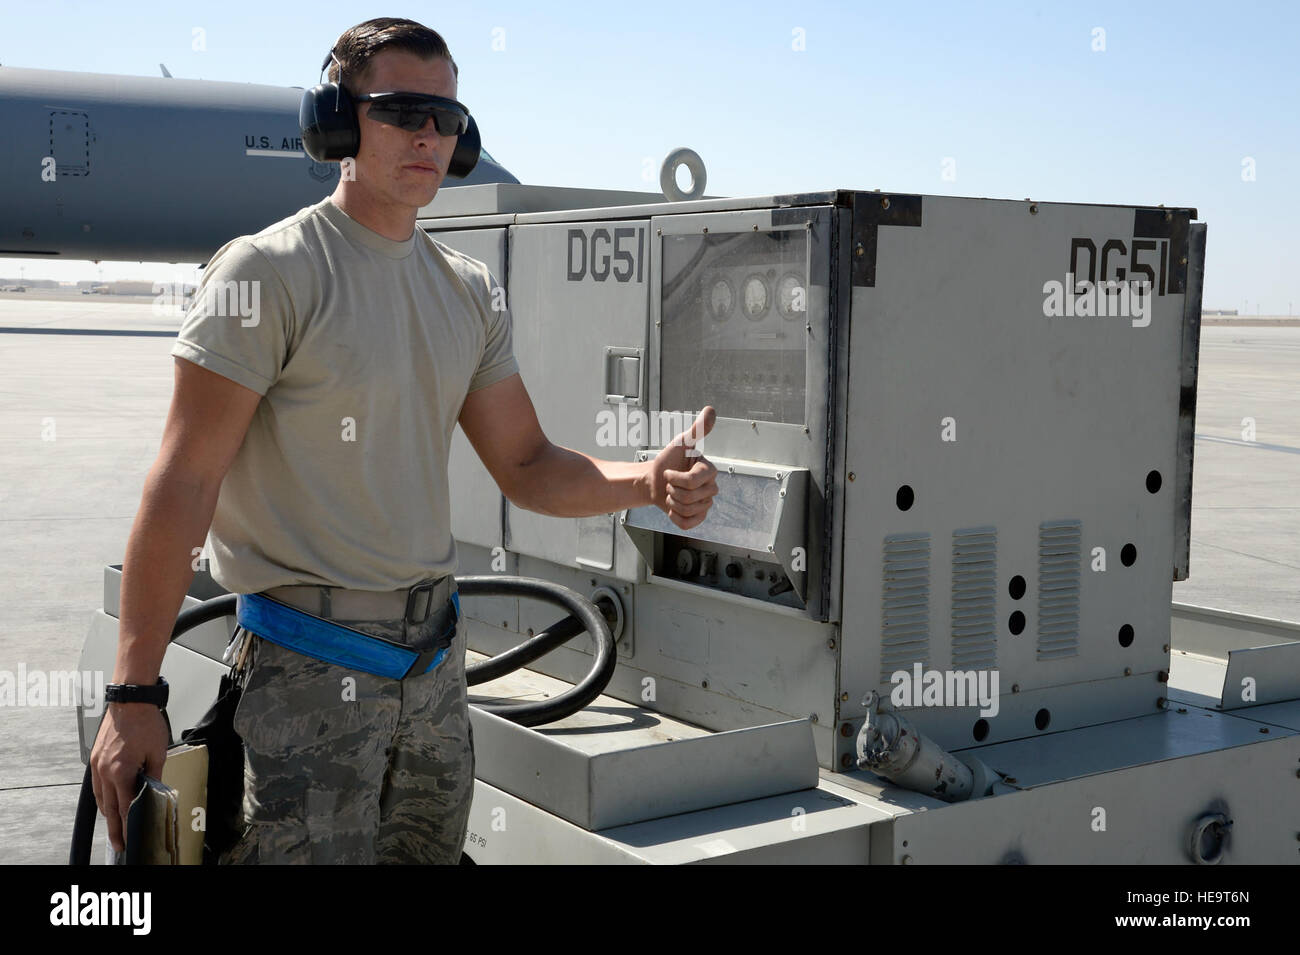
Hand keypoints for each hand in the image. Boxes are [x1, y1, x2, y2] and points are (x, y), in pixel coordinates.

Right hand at [90, 702, 168, 851]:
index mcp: (121, 772)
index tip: (130, 840)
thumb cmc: (145, 723)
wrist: (130, 701)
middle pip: (109, 808)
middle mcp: (105, 771)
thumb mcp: (158, 753)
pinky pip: (96, 785)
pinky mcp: (95, 758)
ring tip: (115, 827)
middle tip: (120, 844)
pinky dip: (102, 797)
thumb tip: (155, 793)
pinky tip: (108, 802)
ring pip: (100, 798)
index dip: (128, 826)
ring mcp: (97, 765)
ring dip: (108, 813)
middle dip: (115, 828)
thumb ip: (155, 776)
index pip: (124, 808)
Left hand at [648, 407, 718, 529]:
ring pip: (687, 510)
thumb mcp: (680, 443)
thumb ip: (696, 430)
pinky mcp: (698, 518)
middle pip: (690, 497)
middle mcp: (712, 488)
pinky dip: (675, 517)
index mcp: (709, 471)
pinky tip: (672, 509)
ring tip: (671, 494)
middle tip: (670, 484)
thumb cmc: (667, 461)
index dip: (675, 478)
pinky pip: (688, 524)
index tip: (669, 471)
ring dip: (672, 502)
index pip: (693, 482)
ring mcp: (706, 504)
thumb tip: (711, 410)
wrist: (654, 481)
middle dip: (672, 490)